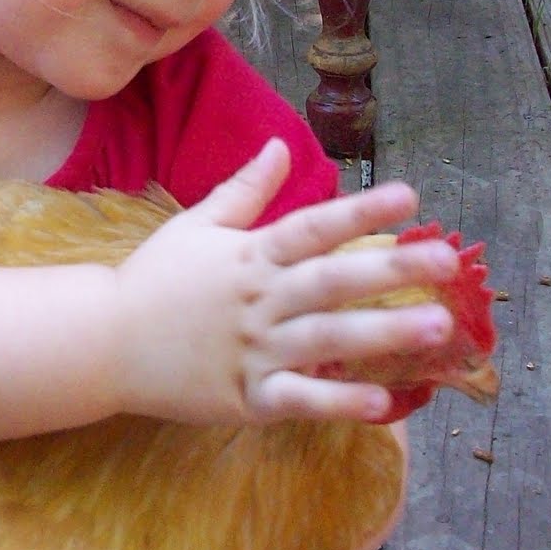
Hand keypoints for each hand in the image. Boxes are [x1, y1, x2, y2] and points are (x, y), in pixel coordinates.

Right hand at [111, 138, 459, 424]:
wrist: (101, 343)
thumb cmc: (152, 281)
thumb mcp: (194, 226)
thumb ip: (244, 190)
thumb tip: (281, 145)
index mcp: (248, 256)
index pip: (311, 227)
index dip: (360, 212)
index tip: (410, 197)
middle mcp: (257, 300)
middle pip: (331, 281)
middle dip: (391, 269)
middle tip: (449, 262)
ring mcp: (252, 350)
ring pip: (325, 338)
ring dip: (382, 333)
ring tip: (437, 327)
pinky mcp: (245, 396)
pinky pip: (298, 399)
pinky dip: (337, 402)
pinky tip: (381, 403)